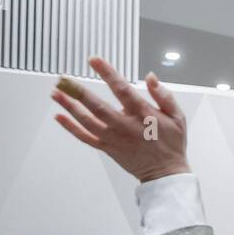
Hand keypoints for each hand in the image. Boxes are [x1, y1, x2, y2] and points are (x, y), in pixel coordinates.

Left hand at [51, 57, 189, 183]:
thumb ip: (164, 95)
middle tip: (63, 79)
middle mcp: (125, 126)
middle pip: (97, 106)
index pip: (122, 90)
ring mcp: (114, 138)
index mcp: (142, 115)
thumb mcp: (177, 117)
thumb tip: (150, 77)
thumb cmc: (172, 144)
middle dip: (78, 92)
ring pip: (87, 121)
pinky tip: (60, 116)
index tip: (94, 60)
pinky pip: (86, 137)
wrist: (165, 174)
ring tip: (55, 92)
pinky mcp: (108, 148)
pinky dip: (71, 128)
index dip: (107, 73)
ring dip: (69, 106)